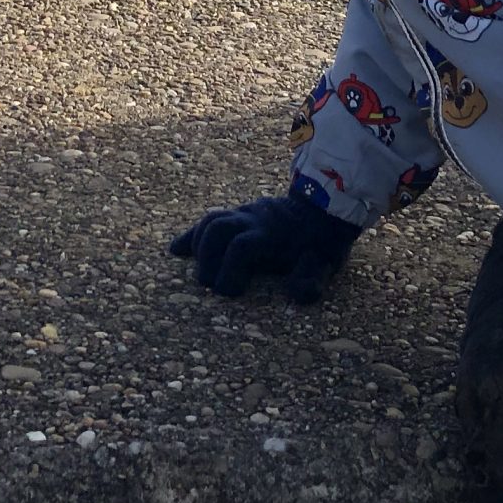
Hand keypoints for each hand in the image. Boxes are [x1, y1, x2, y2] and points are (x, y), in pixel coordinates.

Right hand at [169, 191, 358, 301]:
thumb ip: (312, 278)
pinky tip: (177, 250)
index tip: (228, 293)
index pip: (240, 247)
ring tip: (198, 272)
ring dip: (198, 245)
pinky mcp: (237, 214)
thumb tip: (300, 295)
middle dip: (206, 257)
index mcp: (271, 234)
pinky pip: (210, 219)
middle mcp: (252, 220)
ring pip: (211, 220)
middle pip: (217, 229)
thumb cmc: (321, 242)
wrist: (324, 207)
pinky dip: (193, 235)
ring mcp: (243, 214)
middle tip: (207, 285)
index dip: (229, 271)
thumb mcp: (324, 263)